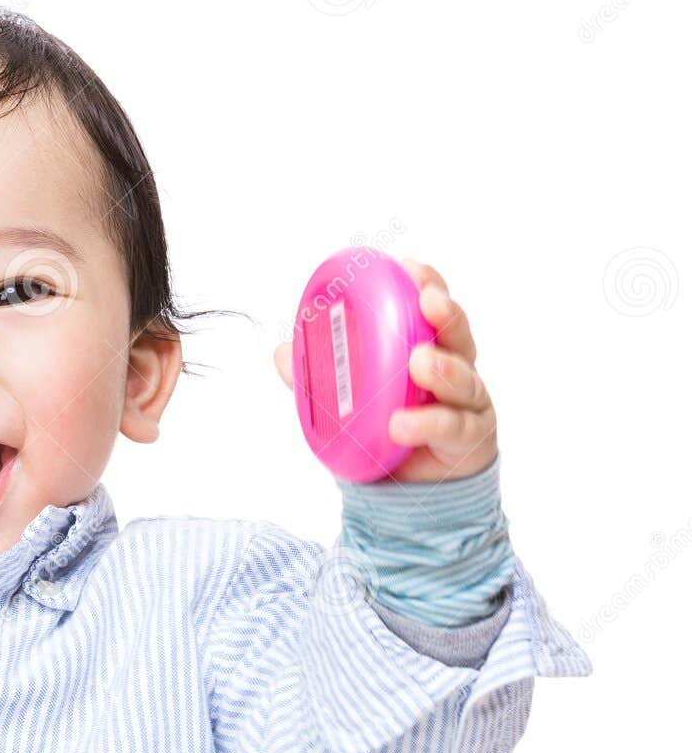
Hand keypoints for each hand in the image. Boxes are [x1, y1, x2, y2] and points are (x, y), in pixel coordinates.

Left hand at [274, 258, 497, 483]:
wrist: (407, 486)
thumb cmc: (383, 429)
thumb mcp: (345, 400)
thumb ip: (319, 378)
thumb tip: (283, 353)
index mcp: (427, 347)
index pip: (432, 308)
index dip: (426, 284)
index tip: (408, 266)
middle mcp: (454, 368)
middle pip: (458, 335)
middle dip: (445, 316)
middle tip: (428, 303)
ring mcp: (467, 403)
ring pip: (464, 380)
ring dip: (443, 369)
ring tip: (420, 363)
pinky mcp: (469, 438)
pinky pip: (452, 427)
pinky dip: (427, 424)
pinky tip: (402, 424)